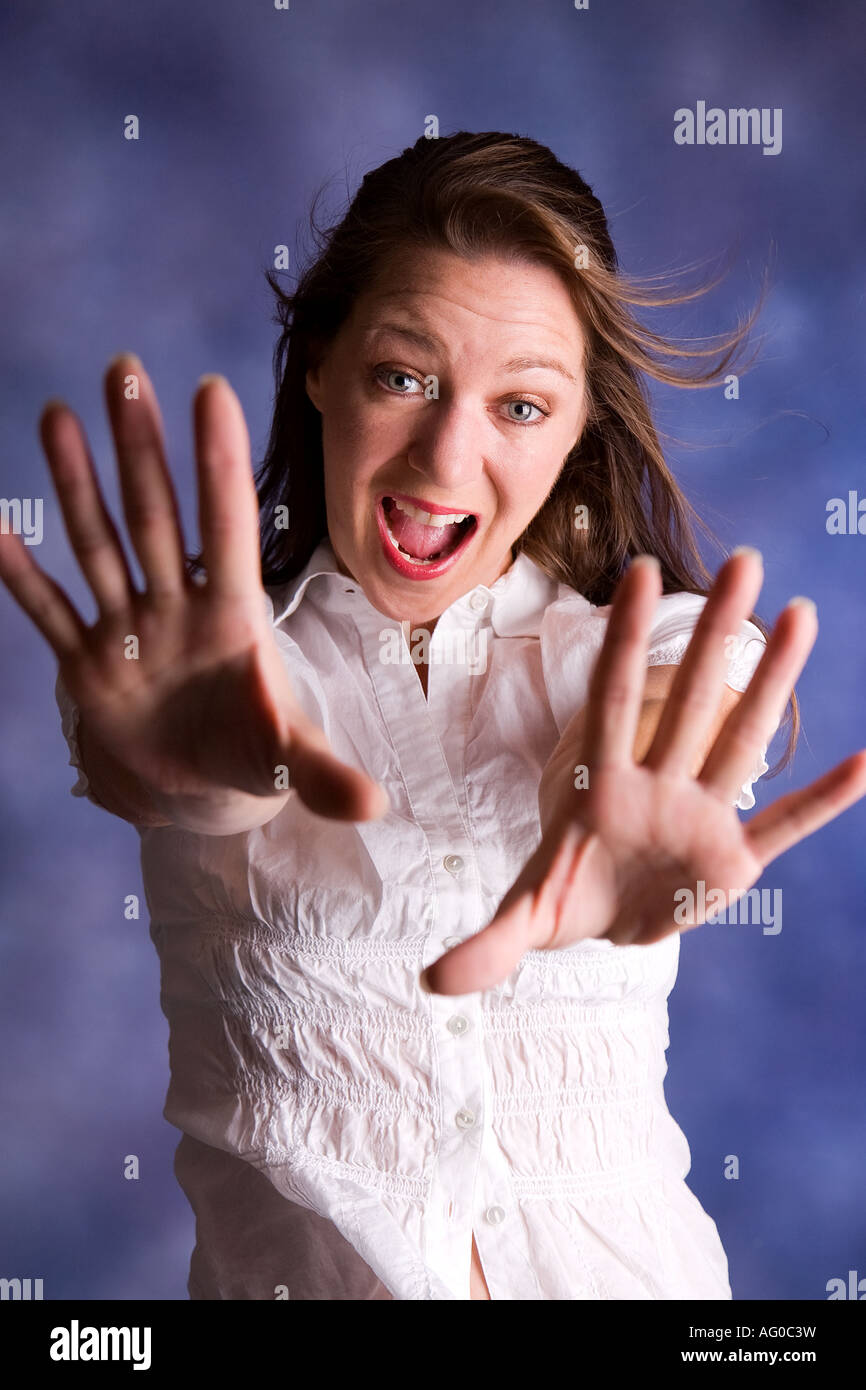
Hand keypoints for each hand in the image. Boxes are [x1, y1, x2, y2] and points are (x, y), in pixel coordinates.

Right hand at [0, 355, 387, 826]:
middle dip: (141, 447)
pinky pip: (49, 613)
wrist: (206, 785)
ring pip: (100, 544)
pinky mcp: (89, 664)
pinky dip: (21, 579)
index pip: (228, 526)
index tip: (211, 388)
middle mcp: (178, 608)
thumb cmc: (255, 755)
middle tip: (125, 367)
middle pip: (157, 516)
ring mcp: (130, 629)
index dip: (218, 463)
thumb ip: (325, 775)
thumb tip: (374, 805)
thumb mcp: (289, 760)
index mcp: (235, 617)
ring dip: (77, 484)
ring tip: (57, 414)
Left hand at [421, 549, 865, 993]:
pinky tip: (864, 764)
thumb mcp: (524, 919)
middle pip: (689, 700)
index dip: (626, 642)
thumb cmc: (562, 898)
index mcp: (601, 787)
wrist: (604, 925)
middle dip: (714, 635)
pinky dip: (823, 801)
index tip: (640, 575)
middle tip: (743, 561)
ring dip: (771, 683)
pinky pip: (785, 824)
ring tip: (799, 614)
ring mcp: (700, 815)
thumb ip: (488, 945)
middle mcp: (656, 785)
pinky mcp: (734, 857)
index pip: (613, 699)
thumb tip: (432, 982)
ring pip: (739, 739)